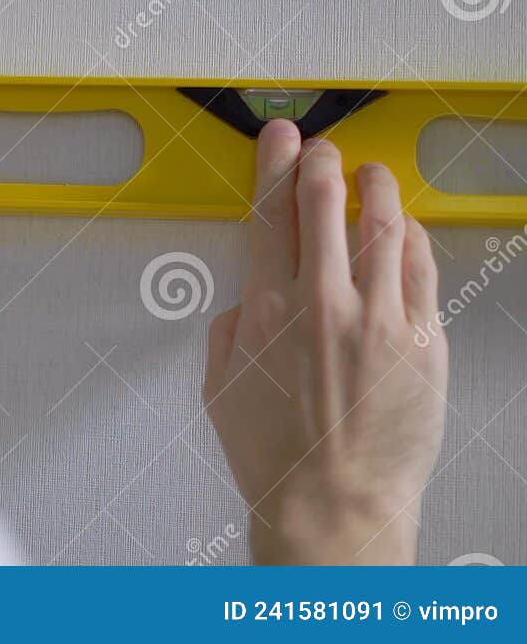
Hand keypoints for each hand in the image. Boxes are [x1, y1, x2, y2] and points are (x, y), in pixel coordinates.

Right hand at [204, 120, 446, 564]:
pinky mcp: (425, 343)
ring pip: (385, 227)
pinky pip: (423, 271)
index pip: (271, 213)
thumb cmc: (275, 456)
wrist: (335, 506)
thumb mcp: (219, 386)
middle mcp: (325, 306)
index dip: (276, 164)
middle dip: (324, 164)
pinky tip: (405, 231)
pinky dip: (412, 239)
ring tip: (373, 177)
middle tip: (324, 151)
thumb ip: (232, 328)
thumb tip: (251, 297)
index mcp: (268, 311)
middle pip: (327, 204)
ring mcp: (382, 321)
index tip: (281, 137)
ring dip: (377, 191)